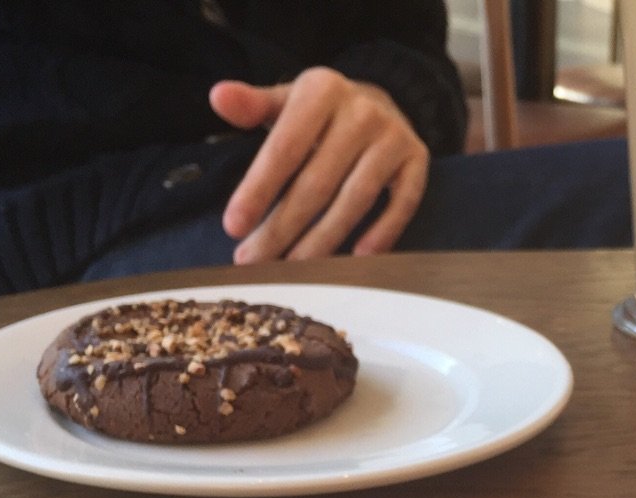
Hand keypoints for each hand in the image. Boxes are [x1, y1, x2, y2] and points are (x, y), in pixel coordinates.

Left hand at [209, 66, 428, 262]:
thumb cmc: (323, 115)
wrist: (383, 103)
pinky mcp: (416, 162)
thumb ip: (253, 106)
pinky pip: (401, 204)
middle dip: (282, 227)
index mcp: (321, 91)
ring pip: (354, 200)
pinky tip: (358, 259)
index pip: (284, 149)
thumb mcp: (287, 102)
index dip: (258, 190)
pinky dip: (382, 233)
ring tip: (295, 269)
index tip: (233, 227)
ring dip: (323, 241)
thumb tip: (218, 97)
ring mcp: (393, 138)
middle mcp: (361, 112)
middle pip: (317, 183)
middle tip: (255, 261)